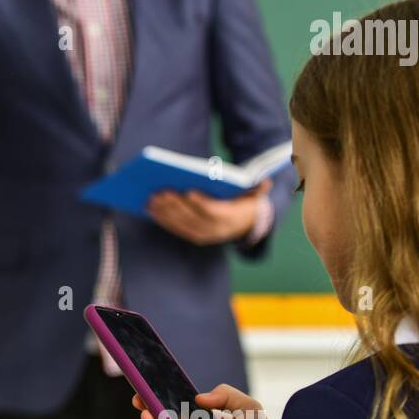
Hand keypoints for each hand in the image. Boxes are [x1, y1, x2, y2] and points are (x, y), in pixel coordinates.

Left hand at [147, 179, 271, 245]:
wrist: (245, 224)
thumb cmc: (244, 202)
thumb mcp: (254, 195)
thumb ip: (259, 188)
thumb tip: (267, 182)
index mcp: (230, 218)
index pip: (214, 211)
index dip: (201, 202)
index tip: (188, 191)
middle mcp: (216, 230)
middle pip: (192, 217)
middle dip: (176, 205)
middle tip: (162, 190)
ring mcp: (204, 235)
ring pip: (181, 224)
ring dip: (165, 212)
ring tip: (152, 198)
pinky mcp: (194, 236)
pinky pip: (176, 229)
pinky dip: (163, 219)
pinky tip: (151, 208)